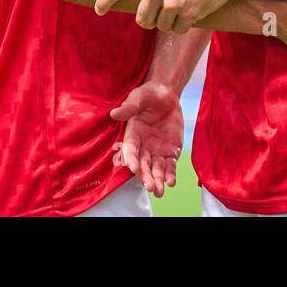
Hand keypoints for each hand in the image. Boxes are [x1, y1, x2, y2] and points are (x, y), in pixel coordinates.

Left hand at [95, 0, 237, 32]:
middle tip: (159, 11)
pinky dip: (182, 25)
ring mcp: (172, 4)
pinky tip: (190, 14)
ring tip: (178, 9)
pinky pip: (178, 29)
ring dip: (167, 21)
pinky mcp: (188, 15)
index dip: (104, 1)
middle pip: (141, 17)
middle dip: (148, 17)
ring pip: (160, 25)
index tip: (99, 9)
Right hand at [110, 80, 182, 197]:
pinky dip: (170, 174)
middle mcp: (143, 146)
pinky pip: (169, 166)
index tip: (132, 167)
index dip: (130, 159)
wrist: (167, 95)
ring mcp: (156, 151)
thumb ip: (129, 106)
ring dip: (157, 180)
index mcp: (132, 135)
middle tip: (149, 187)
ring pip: (155, 169)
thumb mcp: (139, 97)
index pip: (129, 150)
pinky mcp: (170, 152)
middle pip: (142, 164)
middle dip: (145, 176)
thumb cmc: (149, 94)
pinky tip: (171, 182)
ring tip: (160, 191)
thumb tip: (114, 113)